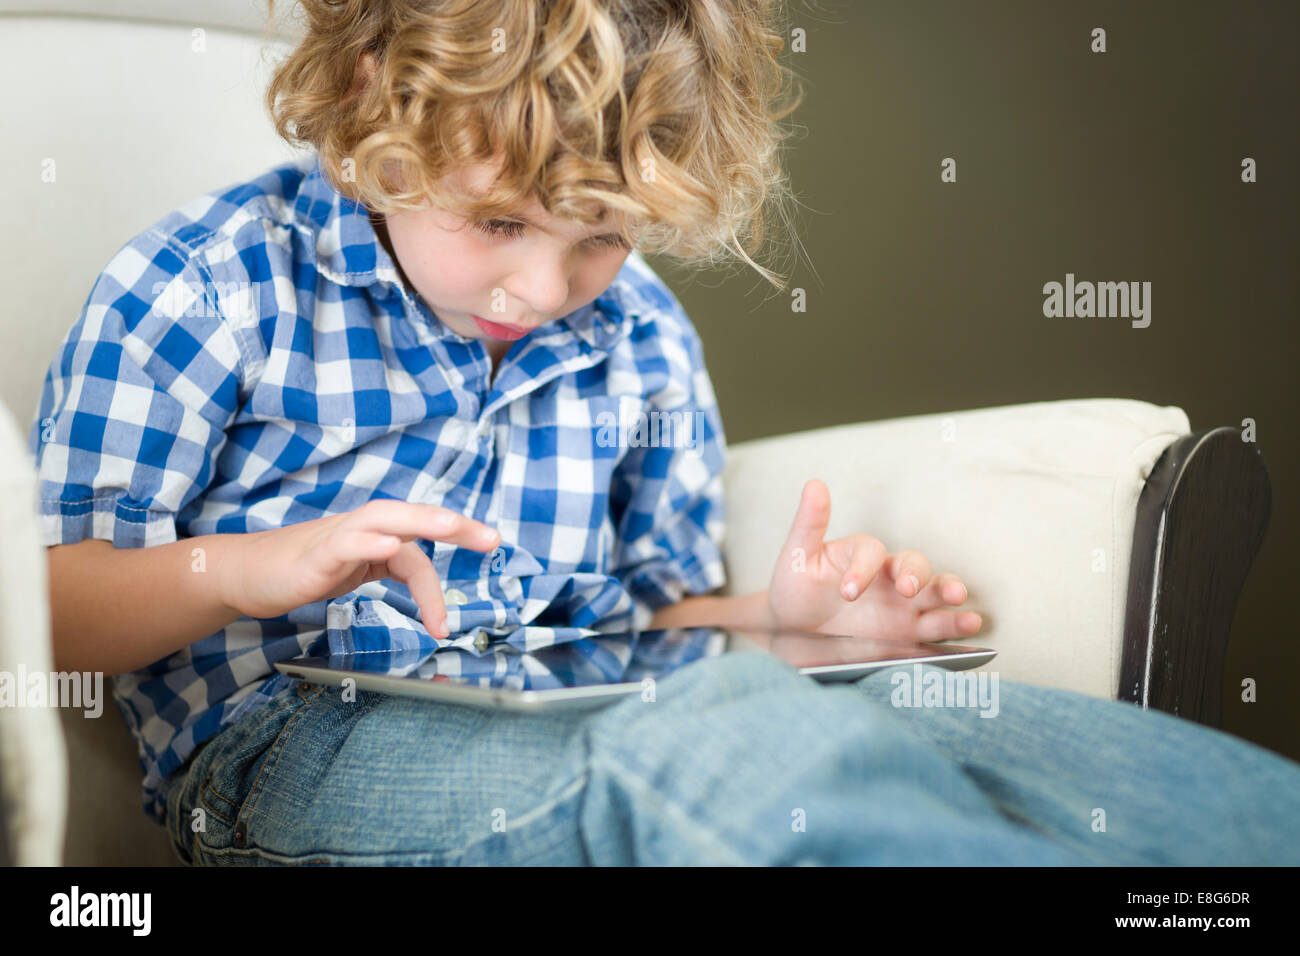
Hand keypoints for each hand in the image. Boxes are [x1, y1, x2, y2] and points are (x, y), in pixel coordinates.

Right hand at [220, 500, 500, 636]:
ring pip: (383, 520)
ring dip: (420, 521)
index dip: (456, 544)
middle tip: (492, 538)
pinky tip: (388, 547)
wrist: (245, 575)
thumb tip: (428, 582)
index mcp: (375, 533)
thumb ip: (390, 566)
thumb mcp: (357, 569)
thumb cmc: (303, 571)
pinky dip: (367, 543)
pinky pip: (344, 543)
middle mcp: (361, 528)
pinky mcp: (314, 556)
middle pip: (411, 516)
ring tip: (453, 525)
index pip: (421, 541)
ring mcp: (337, 539)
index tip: (491, 548)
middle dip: (454, 524)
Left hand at [766, 479, 981, 641]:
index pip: (871, 552)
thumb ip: (809, 523)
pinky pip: (936, 626)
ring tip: (959, 601)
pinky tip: (969, 625)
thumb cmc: (798, 585)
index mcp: (861, 554)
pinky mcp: (907, 630)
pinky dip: (955, 625)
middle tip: (908, 589)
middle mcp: (887, 575)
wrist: (795, 625)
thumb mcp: (797, 555)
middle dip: (917, 574)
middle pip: (914, 564)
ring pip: (934, 591)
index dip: (862, 569)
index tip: (847, 592)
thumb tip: (814, 485)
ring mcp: (901, 603)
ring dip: (949, 593)